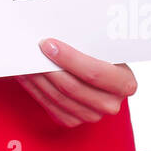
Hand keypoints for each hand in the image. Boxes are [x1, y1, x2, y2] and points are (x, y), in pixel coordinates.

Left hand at [15, 38, 137, 127]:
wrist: (97, 71)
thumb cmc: (99, 53)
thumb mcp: (102, 45)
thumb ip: (87, 41)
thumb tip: (58, 29)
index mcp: (125, 83)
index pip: (95, 73)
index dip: (69, 58)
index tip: (49, 44)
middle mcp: (110, 104)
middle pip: (73, 87)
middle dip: (49, 67)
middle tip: (32, 50)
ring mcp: (91, 115)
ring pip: (58, 97)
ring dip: (38, 78)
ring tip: (26, 60)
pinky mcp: (72, 120)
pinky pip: (50, 106)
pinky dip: (35, 89)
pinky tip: (26, 74)